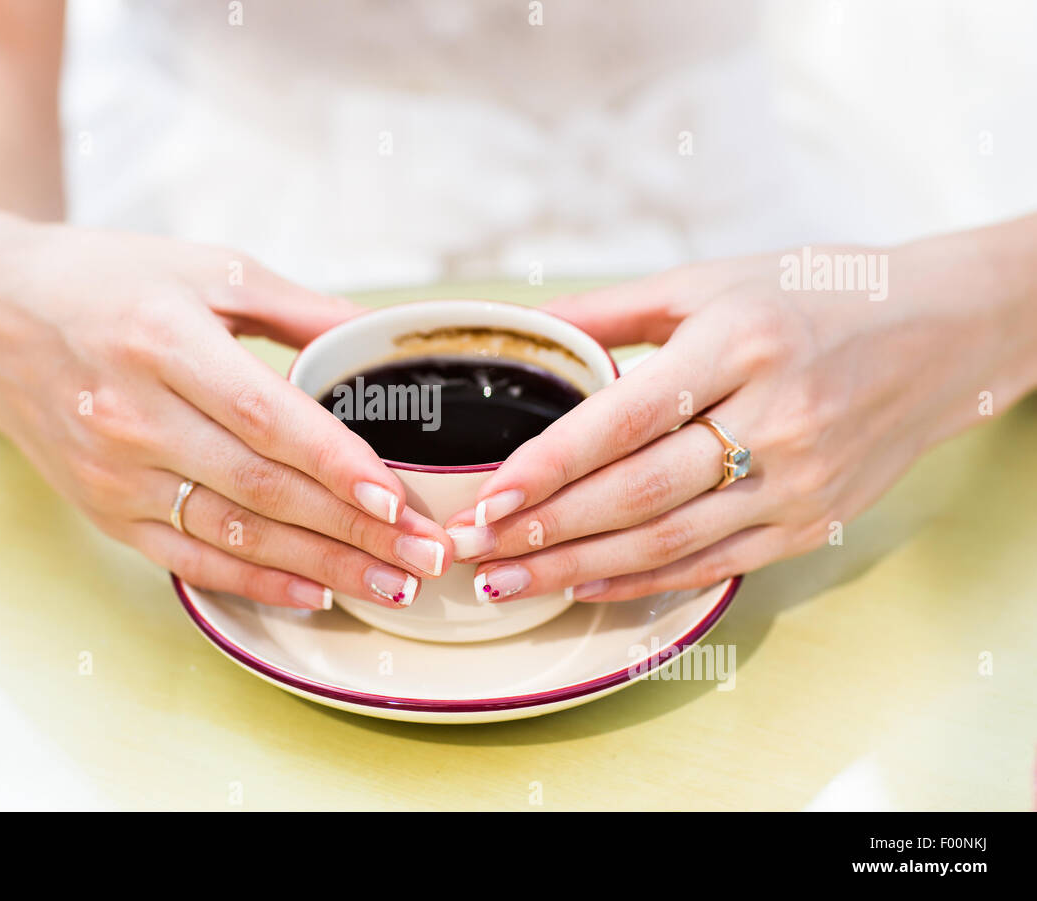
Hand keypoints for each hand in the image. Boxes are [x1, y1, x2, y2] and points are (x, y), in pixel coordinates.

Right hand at [0, 212, 451, 608]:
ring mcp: (112, 473)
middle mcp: (131, 416)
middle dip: (355, 529)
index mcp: (161, 342)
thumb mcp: (204, 268)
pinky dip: (255, 583)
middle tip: (429, 556)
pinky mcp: (103, 511)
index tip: (400, 500)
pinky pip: (189, 561)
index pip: (263, 415)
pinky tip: (314, 594)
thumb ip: (299, 309)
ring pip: (233, 536)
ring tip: (394, 585)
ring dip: (321, 567)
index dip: (335, 462)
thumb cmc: (107, 279)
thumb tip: (388, 335)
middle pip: (260, 488)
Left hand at [445, 231, 1036, 602]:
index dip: (549, 465)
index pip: (624, 419)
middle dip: (544, 529)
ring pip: (668, 540)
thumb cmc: (813, 295)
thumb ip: (613, 308)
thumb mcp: (713, 280)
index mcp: (741, 342)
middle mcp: (776, 416)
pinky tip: (585, 584)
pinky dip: (643, 580)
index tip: (488, 497)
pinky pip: (713, 565)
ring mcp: (800, 479)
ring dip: (577, 567)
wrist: (941, 331)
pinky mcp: (813, 520)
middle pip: (637, 492)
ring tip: (507, 581)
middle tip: (474, 550)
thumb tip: (523, 323)